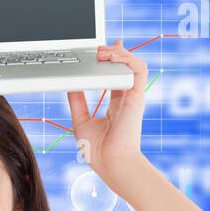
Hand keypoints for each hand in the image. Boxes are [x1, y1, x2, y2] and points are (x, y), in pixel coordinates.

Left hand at [66, 39, 147, 188]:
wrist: (111, 163)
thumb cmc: (98, 150)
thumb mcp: (81, 120)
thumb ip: (77, 102)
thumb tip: (70, 85)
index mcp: (115, 105)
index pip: (115, 76)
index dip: (111, 61)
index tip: (101, 50)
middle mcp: (126, 99)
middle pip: (124, 67)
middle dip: (113, 52)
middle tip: (98, 47)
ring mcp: (132, 97)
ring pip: (133, 64)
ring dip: (119, 53)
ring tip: (103, 51)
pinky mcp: (137, 96)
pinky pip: (138, 69)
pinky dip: (128, 58)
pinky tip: (114, 55)